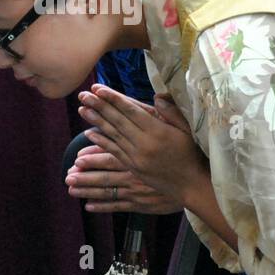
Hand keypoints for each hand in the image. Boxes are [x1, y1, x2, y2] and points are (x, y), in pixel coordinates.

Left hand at [76, 85, 206, 210]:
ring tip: (82, 110)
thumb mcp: (188, 130)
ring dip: (95, 122)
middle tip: (82, 95)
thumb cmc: (192, 154)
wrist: (192, 185)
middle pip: (117, 121)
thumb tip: (157, 96)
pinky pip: (113, 153)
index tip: (97, 89)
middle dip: (99, 106)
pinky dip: (100, 143)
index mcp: (158, 132)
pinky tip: (89, 134)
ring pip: (112, 137)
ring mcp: (136, 158)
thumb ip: (172, 112)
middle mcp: (144, 144)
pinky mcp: (133, 168)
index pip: (130, 111)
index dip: (113, 98)